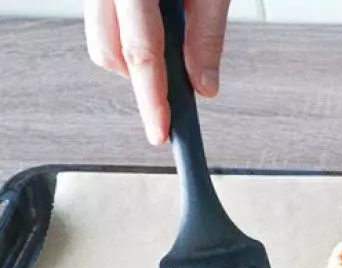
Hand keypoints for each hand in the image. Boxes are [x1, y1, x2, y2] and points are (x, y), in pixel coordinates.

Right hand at [85, 0, 230, 144]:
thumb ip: (206, 36)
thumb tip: (204, 87)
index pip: (141, 54)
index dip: (152, 99)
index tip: (161, 133)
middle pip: (109, 55)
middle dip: (143, 79)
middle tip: (180, 79)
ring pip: (103, 44)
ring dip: (135, 59)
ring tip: (172, 41)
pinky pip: (105, 27)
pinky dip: (130, 39)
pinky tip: (156, 29)